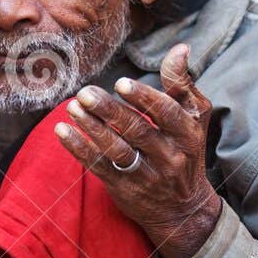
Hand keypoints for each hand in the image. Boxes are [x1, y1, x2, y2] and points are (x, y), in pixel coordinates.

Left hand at [55, 43, 222, 257]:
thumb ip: (183, 84)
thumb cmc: (186, 151)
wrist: (182, 209)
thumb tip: (180, 48)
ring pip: (117, 150)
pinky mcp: (124, 188)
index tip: (120, 83)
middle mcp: (169, 157)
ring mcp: (146, 176)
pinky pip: (99, 167)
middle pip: (138, 131)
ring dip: (92, 129)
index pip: (168, 114)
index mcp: (188, 135)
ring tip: (72, 108)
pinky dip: (79, 149)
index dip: (144, 99)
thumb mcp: (195, 118)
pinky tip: (62, 131)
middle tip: (85, 93)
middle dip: (109, 111)